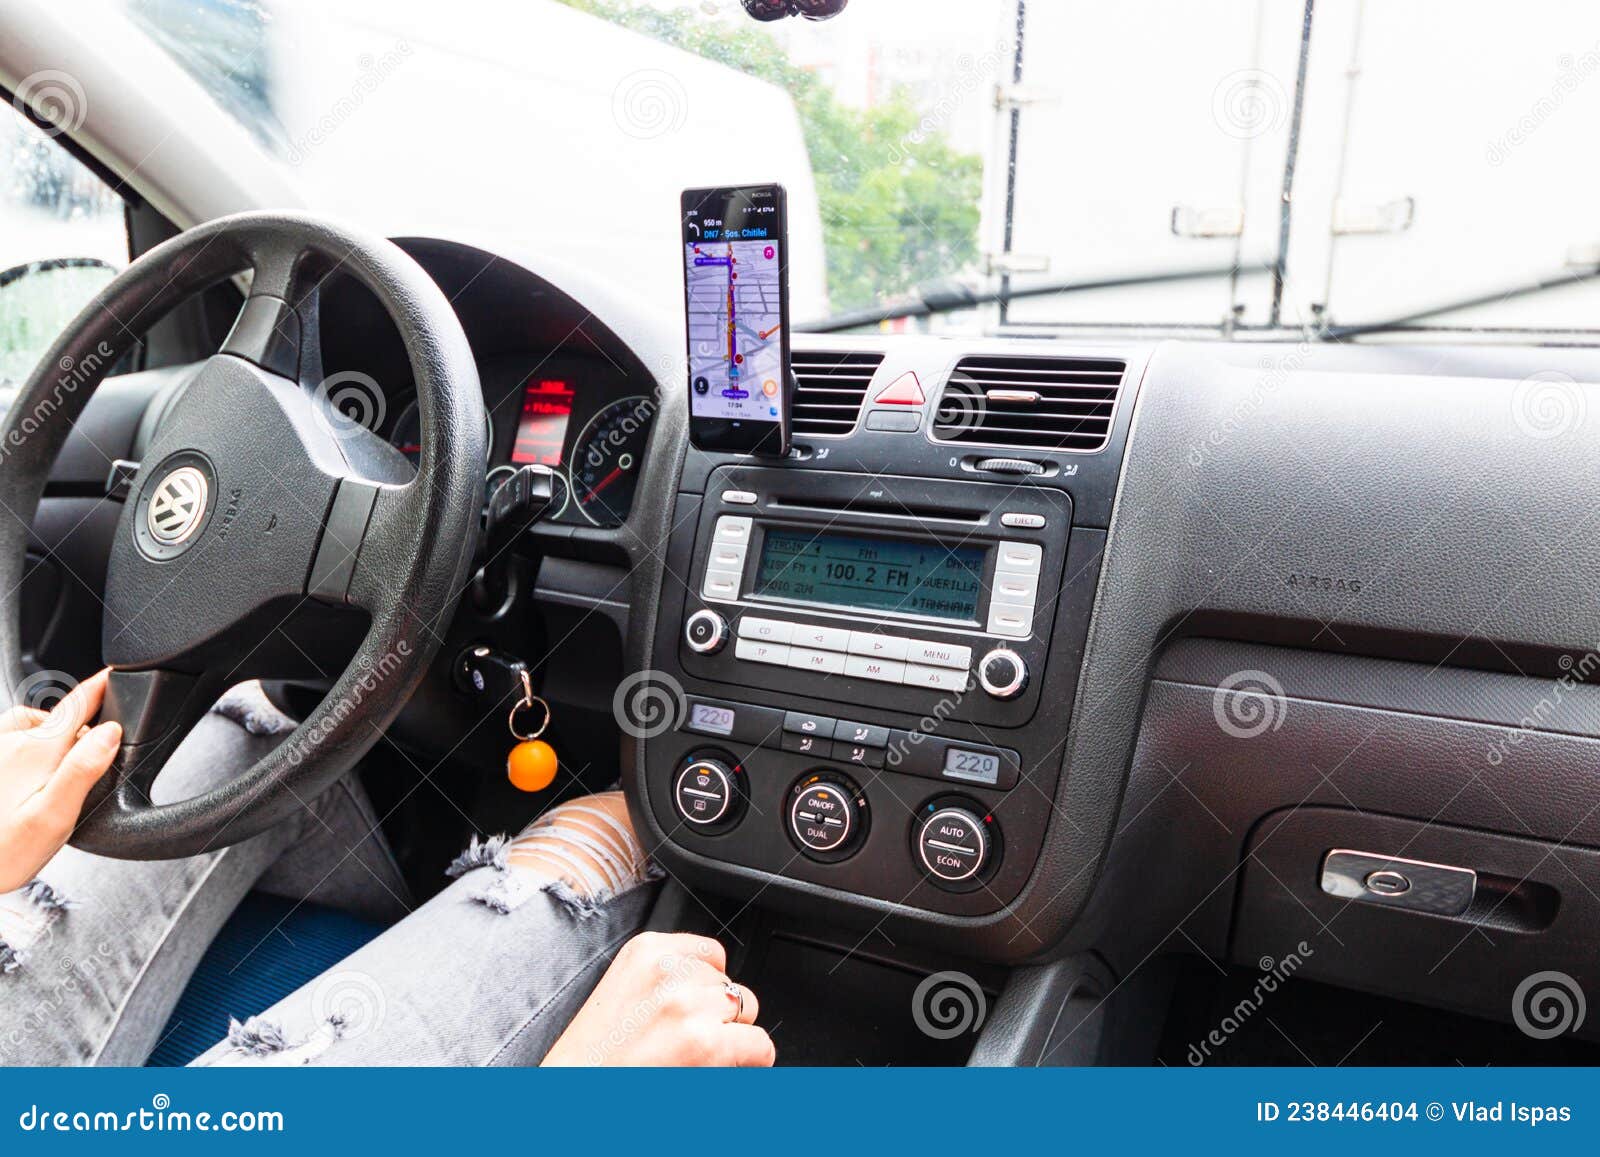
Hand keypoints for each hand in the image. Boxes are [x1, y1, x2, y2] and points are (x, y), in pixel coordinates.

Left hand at [0, 669, 120, 892]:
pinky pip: (10, 738)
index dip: (100, 686)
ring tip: (60, 764)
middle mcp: (9, 743)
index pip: (77, 705)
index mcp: (36, 752)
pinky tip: (29, 771)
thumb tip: (110, 732)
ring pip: (29, 725)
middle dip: (78, 726)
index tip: (115, 673)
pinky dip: (28, 742)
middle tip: (92, 757)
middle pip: (56, 717)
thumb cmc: (2, 853)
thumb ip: (83, 769)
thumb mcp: (53, 818)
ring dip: (50, 732)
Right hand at [541, 931, 774, 1066]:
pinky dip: (751, 1062)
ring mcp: (689, 1004)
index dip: (708, 988)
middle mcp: (669, 971)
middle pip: (729, 984)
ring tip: (694, 1058)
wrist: (572, 1097)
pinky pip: (759, 1045)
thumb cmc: (593, 1059)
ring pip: (746, 1010)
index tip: (692, 1011)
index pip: (711, 955)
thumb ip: (667, 978)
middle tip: (685, 1044)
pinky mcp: (707, 1043)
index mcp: (646, 950)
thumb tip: (715, 987)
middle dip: (717, 1014)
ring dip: (730, 1035)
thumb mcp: (625, 992)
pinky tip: (722, 1072)